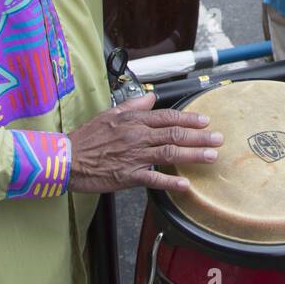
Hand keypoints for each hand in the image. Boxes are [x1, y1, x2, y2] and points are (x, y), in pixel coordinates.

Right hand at [68, 94, 223, 193]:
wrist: (66, 158)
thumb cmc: (87, 138)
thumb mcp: (109, 114)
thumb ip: (133, 106)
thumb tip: (151, 98)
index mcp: (133, 121)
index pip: (167, 117)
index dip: (188, 118)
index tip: (205, 121)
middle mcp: (137, 136)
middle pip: (174, 134)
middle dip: (200, 136)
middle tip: (218, 139)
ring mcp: (134, 156)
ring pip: (169, 153)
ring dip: (193, 155)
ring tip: (211, 156)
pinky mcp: (127, 176)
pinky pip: (153, 178)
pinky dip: (170, 181)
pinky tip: (185, 185)